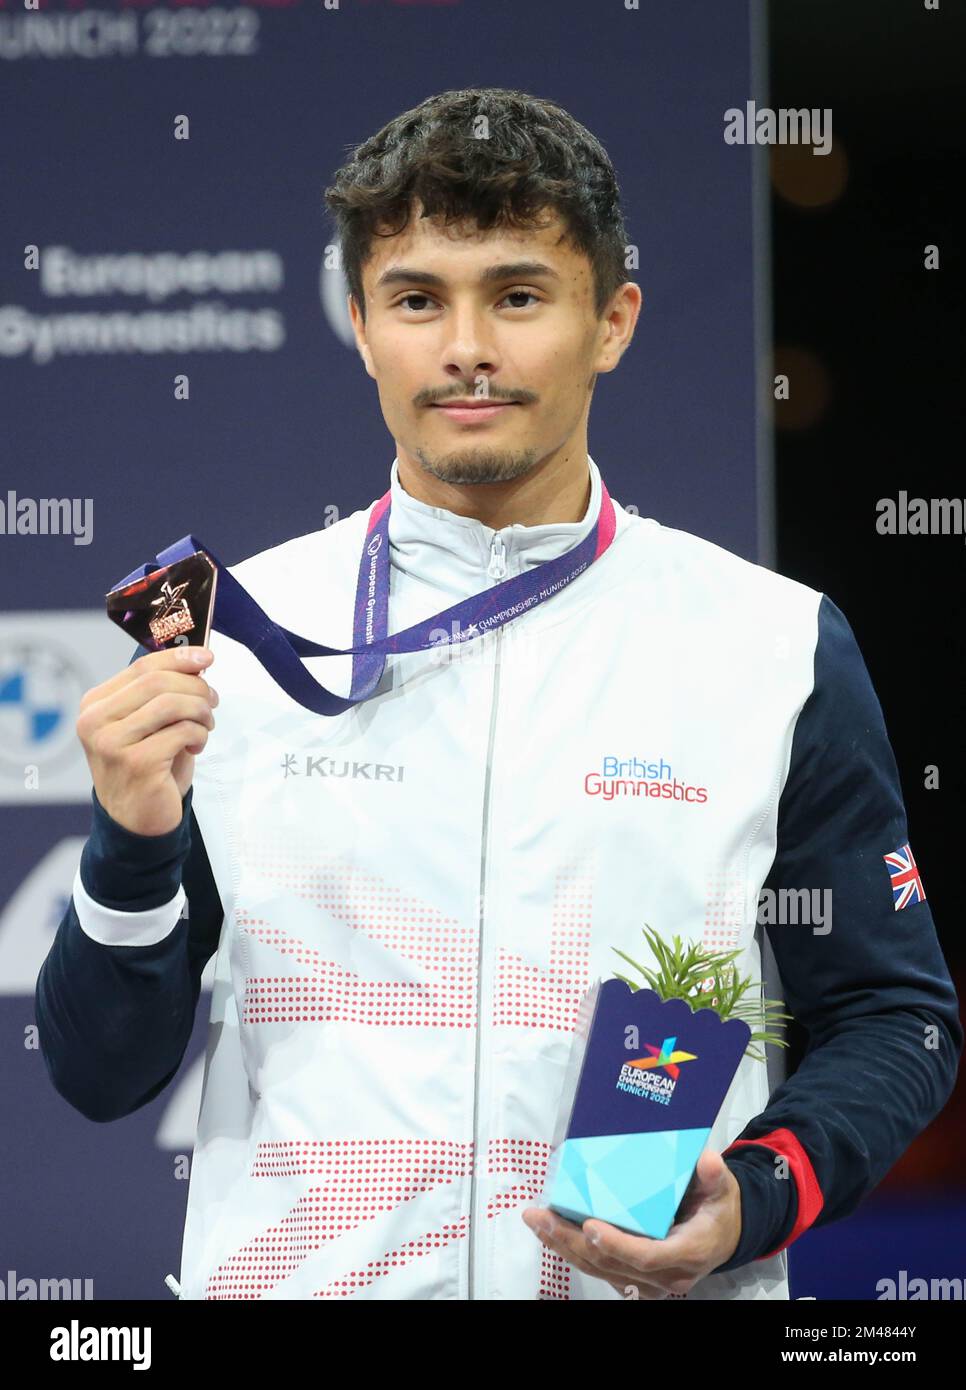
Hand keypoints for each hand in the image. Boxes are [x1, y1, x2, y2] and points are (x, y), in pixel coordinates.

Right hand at [76, 645, 217, 836]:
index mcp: (95, 705)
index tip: (206, 657)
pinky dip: (199, 735)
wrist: (137, 821)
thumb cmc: (148, 767)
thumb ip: (163, 693)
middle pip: (157, 682)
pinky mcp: (136, 763)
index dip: (178, 657)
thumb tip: (197, 660)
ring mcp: (112, 743)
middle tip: (213, 701)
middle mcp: (95, 721)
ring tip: (206, 726)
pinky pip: (181, 731)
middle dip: (195, 687)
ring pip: (171, 704)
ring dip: (200, 711)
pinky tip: (196, 746)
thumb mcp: (151, 724)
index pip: (141, 667)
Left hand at [522, 1147, 741, 1298]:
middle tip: (542, 1216)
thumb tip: (708, 1161)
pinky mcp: (637, 1280)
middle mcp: (666, 1275)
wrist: (725, 1235)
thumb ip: (714, 1176)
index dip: (617, 1245)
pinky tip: (552, 1233)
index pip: (647, 1256)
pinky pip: (602, 1270)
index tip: (589, 1226)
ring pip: (601, 1270)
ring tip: (537, 1221)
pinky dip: (574, 1252)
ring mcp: (650, 1283)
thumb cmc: (719, 1207)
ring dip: (565, 1247)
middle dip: (573, 1242)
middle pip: (613, 1265)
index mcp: (687, 1252)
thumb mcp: (723, 1188)